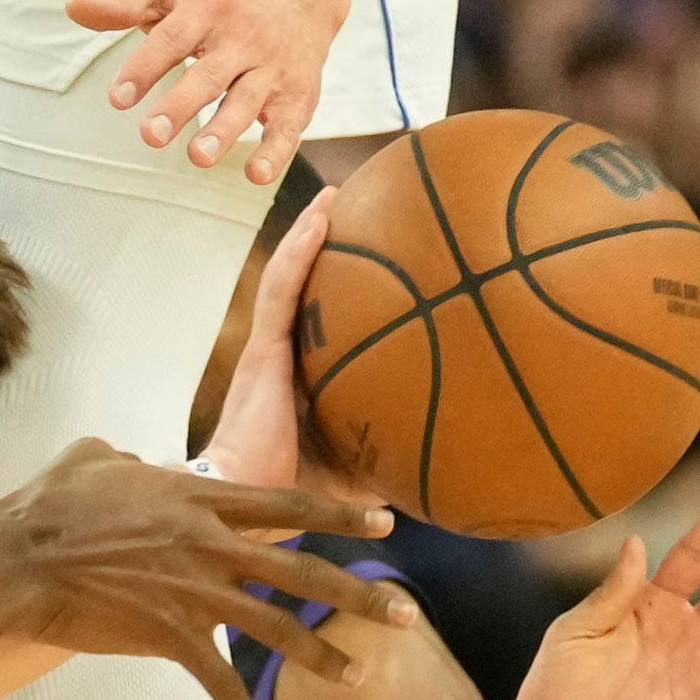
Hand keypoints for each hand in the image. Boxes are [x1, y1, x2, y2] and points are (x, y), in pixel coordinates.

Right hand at [0, 440, 413, 699]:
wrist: (20, 558)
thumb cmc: (49, 502)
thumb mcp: (93, 456)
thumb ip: (128, 456)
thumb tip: (130, 458)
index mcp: (200, 498)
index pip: (289, 504)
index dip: (340, 514)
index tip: (385, 524)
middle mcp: (211, 545)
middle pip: (303, 571)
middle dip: (360, 593)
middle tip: (407, 614)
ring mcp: (193, 592)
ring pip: (276, 627)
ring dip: (322, 655)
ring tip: (360, 674)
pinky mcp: (167, 634)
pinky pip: (217, 678)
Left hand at [69, 0, 345, 187]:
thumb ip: (123, 2)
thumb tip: (73, 8)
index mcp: (207, 7)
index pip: (172, 38)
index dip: (145, 67)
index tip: (119, 97)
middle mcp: (243, 36)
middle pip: (210, 73)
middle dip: (181, 105)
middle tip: (150, 135)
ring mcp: (272, 67)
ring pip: (249, 100)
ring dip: (225, 130)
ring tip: (198, 157)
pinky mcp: (297, 95)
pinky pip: (289, 125)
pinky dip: (276, 151)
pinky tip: (256, 174)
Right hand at [202, 192, 384, 501]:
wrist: (249, 503)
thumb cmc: (294, 494)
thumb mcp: (360, 469)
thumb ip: (395, 457)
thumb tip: (451, 468)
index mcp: (297, 378)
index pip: (316, 322)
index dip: (335, 287)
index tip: (368, 258)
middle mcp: (281, 356)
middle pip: (301, 289)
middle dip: (319, 247)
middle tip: (350, 207)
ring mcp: (268, 350)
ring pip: (287, 279)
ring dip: (306, 234)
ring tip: (331, 195)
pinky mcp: (261, 351)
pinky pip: (280, 291)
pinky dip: (297, 251)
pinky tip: (318, 219)